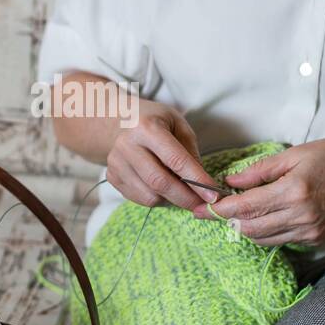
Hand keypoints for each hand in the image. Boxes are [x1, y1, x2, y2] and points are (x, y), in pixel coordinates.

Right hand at [105, 102, 222, 210]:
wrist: (120, 119)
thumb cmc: (155, 121)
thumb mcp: (178, 125)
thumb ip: (191, 152)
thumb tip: (203, 184)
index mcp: (147, 128)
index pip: (176, 160)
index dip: (197, 181)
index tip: (213, 195)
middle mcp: (127, 146)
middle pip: (160, 182)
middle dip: (186, 198)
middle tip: (203, 204)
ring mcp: (116, 163)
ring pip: (149, 196)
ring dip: (172, 200)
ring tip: (183, 192)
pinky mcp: (111, 177)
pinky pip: (139, 199)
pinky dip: (157, 199)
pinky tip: (164, 189)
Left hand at [192, 137, 324, 245]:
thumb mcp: (295, 154)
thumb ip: (260, 170)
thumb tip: (230, 181)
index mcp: (294, 191)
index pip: (245, 207)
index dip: (218, 209)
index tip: (199, 208)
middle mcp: (301, 215)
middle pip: (249, 227)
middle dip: (226, 220)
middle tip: (211, 210)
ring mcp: (309, 231)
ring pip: (262, 238)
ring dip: (243, 228)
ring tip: (234, 213)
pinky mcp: (314, 239)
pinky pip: (280, 240)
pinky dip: (264, 231)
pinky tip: (261, 217)